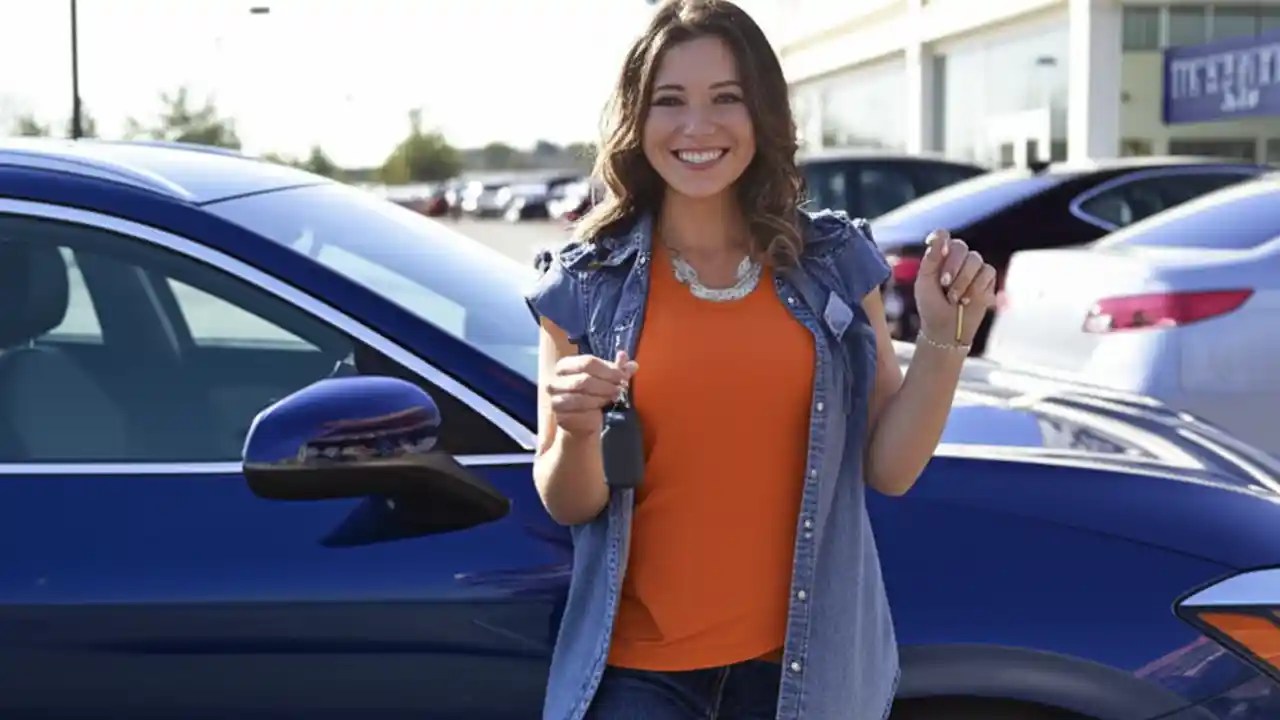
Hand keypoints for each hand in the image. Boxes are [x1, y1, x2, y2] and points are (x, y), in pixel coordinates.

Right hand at [545, 350, 638, 436]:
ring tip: (613, 397)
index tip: (622, 377)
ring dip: (602, 396)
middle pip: (585, 379)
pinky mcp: (559, 414)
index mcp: (565, 364)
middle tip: (620, 389)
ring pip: (582, 395)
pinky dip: (594, 407)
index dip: (608, 369)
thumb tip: (630, 361)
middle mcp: (556, 379)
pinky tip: (601, 407)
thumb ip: (617, 370)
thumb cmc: (592, 394)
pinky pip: (579, 410)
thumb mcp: (606, 379)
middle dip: (606, 384)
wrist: (580, 420)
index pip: (588, 362)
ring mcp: (555, 397)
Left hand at [913, 229, 996, 346]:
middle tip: (944, 284)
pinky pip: (987, 273)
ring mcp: (974, 267)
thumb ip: (931, 259)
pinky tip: (967, 300)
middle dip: (952, 266)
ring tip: (954, 299)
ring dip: (963, 281)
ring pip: (975, 260)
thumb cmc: (931, 305)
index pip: (942, 236)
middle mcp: (957, 258)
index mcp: (939, 256)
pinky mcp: (988, 279)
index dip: (941, 238)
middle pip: (960, 247)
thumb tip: (939, 237)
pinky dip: (976, 287)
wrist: (945, 328)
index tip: (939, 252)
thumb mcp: (924, 282)